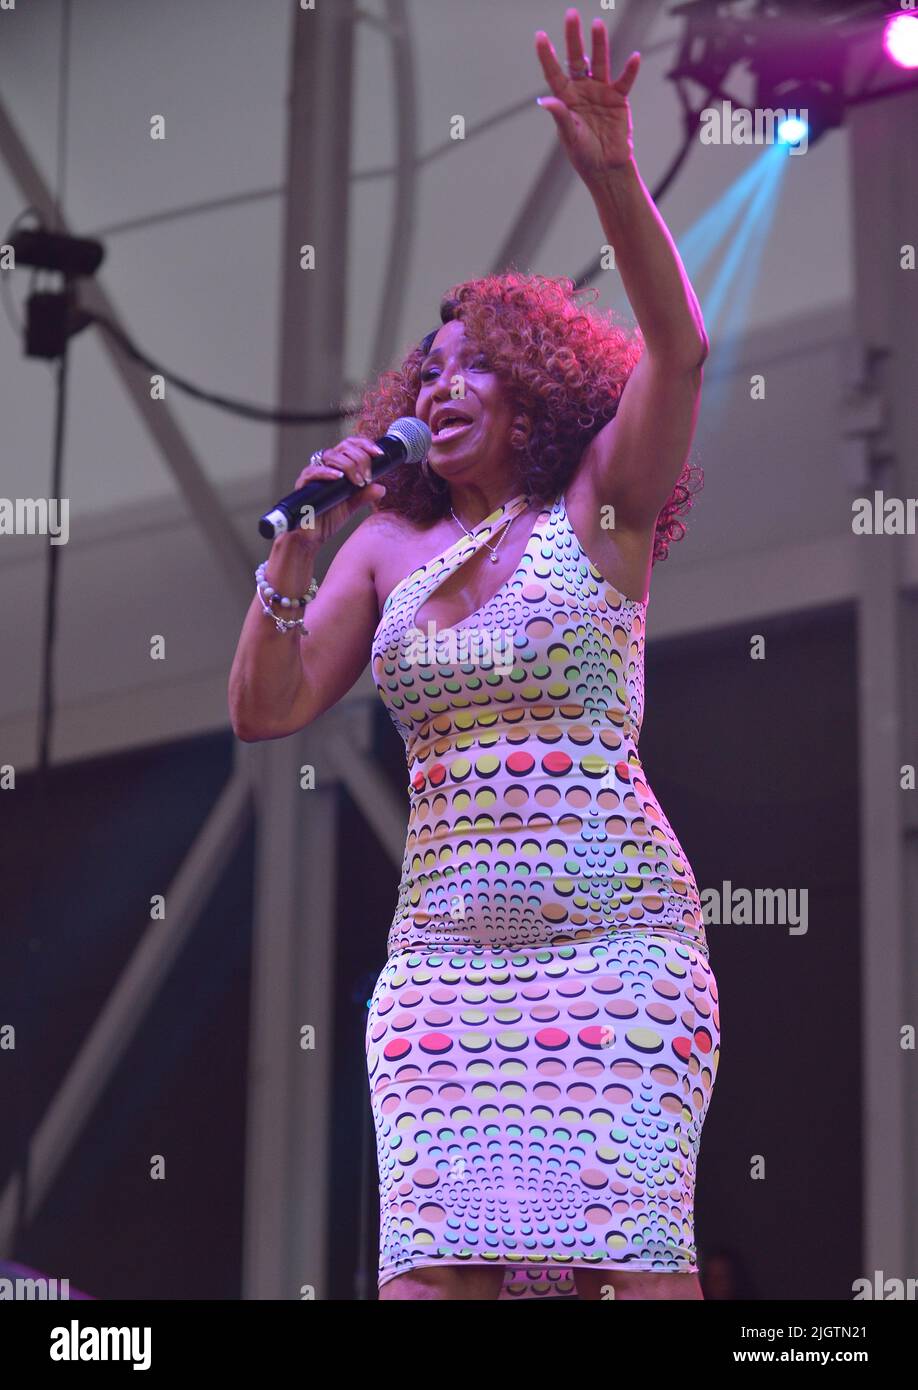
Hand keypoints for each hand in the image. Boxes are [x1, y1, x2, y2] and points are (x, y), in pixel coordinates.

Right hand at [286, 436, 386, 550]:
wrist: (312, 536)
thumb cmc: (328, 518)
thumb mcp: (352, 505)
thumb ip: (365, 495)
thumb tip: (382, 488)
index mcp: (338, 466)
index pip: (351, 445)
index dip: (365, 445)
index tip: (379, 454)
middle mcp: (325, 466)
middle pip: (343, 447)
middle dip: (360, 458)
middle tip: (367, 477)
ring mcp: (313, 473)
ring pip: (330, 455)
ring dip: (348, 465)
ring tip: (358, 482)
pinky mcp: (303, 484)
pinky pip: (313, 471)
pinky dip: (327, 472)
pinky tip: (339, 478)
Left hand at [535, 7, 640, 183]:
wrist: (607, 169)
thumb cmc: (584, 155)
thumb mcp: (571, 136)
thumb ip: (561, 116)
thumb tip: (545, 101)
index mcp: (566, 99)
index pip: (554, 73)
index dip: (547, 55)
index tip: (539, 36)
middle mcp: (582, 90)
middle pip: (576, 59)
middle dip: (573, 38)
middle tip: (571, 14)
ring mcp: (601, 92)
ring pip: (599, 63)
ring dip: (599, 44)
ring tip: (597, 24)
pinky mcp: (619, 99)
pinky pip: (624, 81)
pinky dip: (630, 71)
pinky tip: (634, 58)